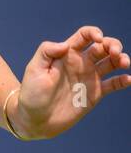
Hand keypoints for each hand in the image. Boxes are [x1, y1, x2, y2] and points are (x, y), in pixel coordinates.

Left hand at [14, 26, 128, 139]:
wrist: (35, 120)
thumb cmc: (31, 94)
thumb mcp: (34, 70)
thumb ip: (46, 52)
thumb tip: (65, 44)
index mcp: (67, 54)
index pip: (84, 36)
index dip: (94, 33)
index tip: (98, 39)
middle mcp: (81, 63)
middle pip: (103, 46)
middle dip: (113, 45)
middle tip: (116, 54)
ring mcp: (90, 77)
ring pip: (112, 62)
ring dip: (122, 59)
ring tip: (124, 63)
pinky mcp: (96, 93)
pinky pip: (115, 83)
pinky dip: (124, 80)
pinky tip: (128, 79)